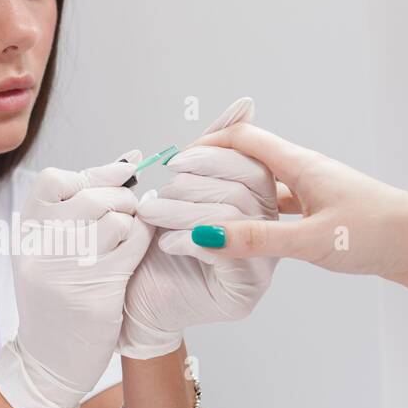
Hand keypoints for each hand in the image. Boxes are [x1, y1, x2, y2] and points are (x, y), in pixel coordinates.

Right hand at [0, 152, 152, 407]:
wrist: (49, 362)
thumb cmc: (58, 299)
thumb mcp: (51, 251)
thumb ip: (80, 208)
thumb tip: (129, 161)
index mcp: (25, 235)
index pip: (54, 180)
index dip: (91, 176)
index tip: (115, 182)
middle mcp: (40, 250)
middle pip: (91, 196)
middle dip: (120, 199)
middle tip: (128, 214)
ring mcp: (65, 271)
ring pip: (115, 217)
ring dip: (133, 222)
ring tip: (127, 238)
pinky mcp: (94, 293)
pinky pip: (132, 246)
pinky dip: (141, 242)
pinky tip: (135, 253)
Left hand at [118, 98, 278, 357]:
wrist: (138, 302)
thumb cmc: (157, 246)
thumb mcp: (181, 191)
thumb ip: (209, 153)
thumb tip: (245, 105)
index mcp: (259, 202)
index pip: (254, 166)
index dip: (217, 155)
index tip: (178, 158)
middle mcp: (269, 230)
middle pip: (249, 188)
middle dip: (198, 182)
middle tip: (160, 190)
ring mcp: (263, 262)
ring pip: (236, 217)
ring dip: (185, 210)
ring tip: (151, 213)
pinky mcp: (246, 289)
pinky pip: (229, 254)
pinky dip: (193, 241)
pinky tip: (166, 242)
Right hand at [180, 120, 407, 294]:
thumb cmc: (380, 233)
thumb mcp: (312, 240)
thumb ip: (257, 239)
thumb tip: (205, 233)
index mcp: (301, 165)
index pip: (244, 139)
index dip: (208, 145)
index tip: (178, 163)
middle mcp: (306, 173)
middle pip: (250, 160)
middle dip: (214, 170)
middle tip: (182, 189)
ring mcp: (317, 194)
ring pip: (266, 188)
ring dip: (236, 195)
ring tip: (204, 211)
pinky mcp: (326, 216)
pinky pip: (282, 210)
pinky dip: (260, 218)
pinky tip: (247, 235)